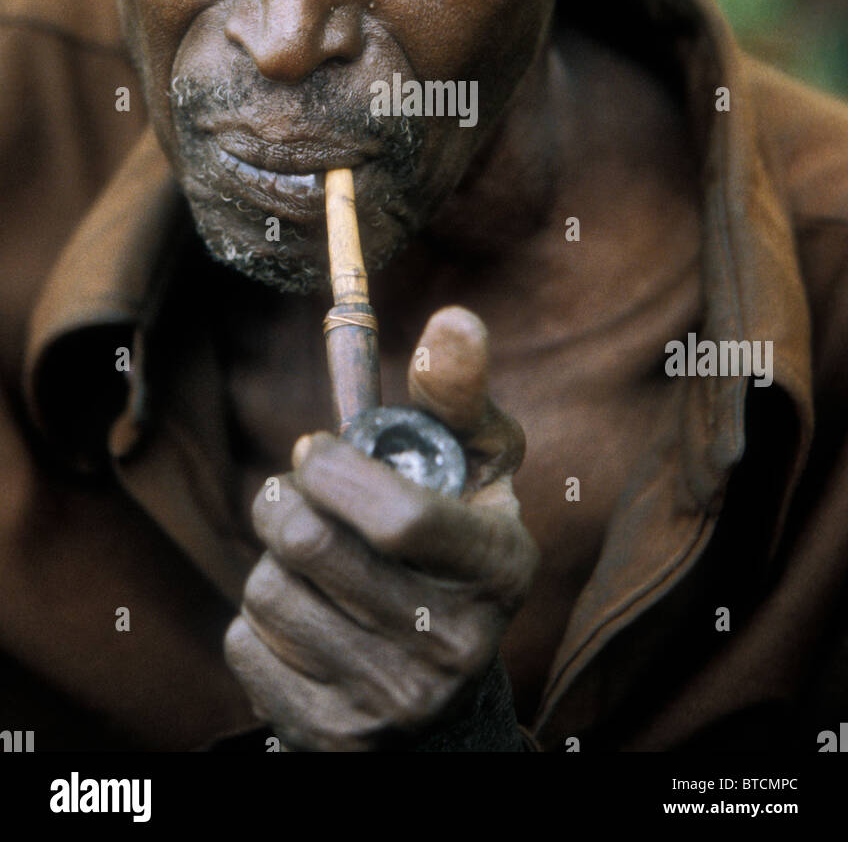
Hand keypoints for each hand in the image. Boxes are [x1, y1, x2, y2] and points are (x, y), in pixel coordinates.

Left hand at [223, 305, 538, 751]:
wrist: (440, 681)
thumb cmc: (449, 536)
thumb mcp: (469, 461)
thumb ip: (456, 390)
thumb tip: (453, 318)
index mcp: (501, 567)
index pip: (402, 519)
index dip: (335, 469)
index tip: (313, 448)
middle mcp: (457, 646)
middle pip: (314, 546)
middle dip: (282, 501)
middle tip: (291, 494)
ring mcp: (397, 702)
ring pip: (270, 592)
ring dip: (270, 560)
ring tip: (307, 560)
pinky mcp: (336, 738)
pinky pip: (245, 647)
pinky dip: (257, 621)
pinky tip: (302, 620)